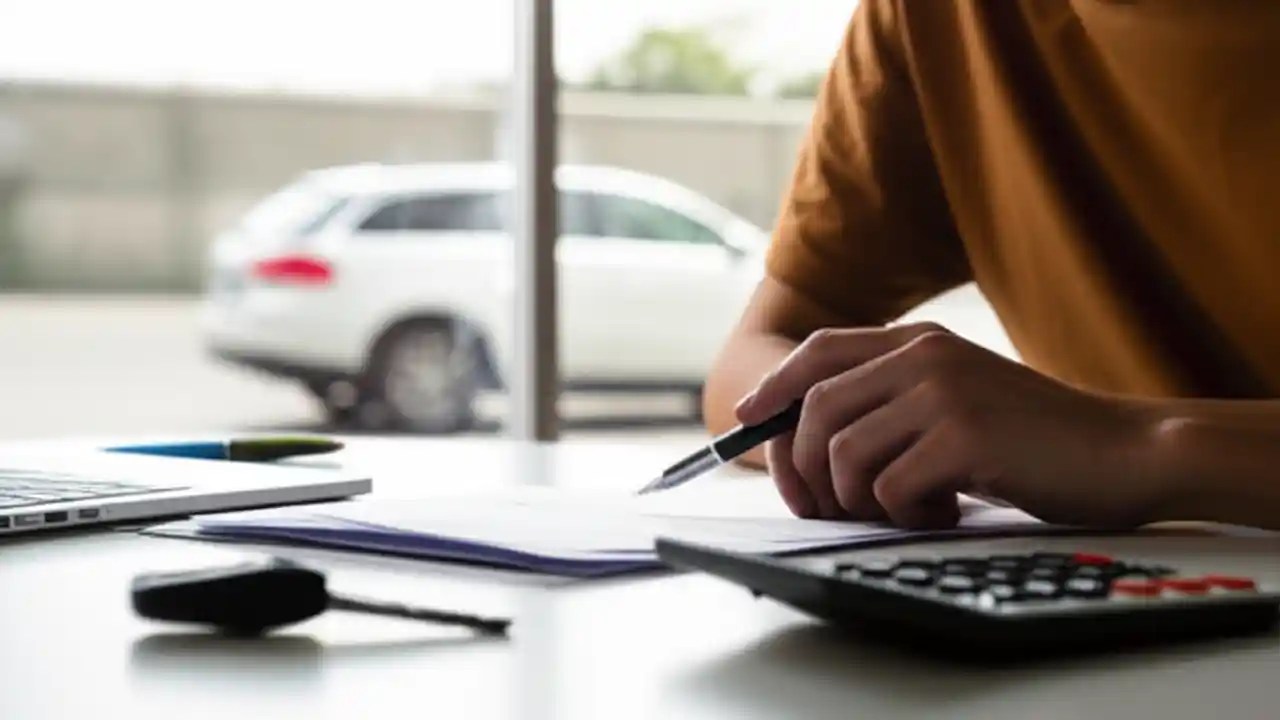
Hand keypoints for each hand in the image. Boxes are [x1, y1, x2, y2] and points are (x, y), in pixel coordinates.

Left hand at [736, 324, 1167, 528]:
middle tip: (826, 507)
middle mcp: (924, 357)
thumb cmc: (1035, 440)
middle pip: (815, 411)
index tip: (746, 420)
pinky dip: (903, 514)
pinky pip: (886, 486)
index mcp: (920, 343)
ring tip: (907, 508)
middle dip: (802, 468)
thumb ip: (894, 405)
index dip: (774, 385)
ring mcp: (943, 393)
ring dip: (858, 499)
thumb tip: (808, 446)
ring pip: (841, 453)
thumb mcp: (958, 401)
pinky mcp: (963, 437)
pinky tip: (943, 512)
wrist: (1125, 452)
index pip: (820, 352)